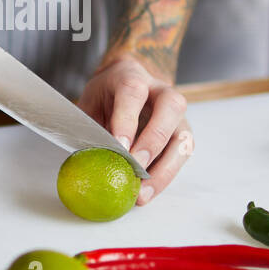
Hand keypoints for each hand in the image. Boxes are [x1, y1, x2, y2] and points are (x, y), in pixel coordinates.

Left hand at [78, 53, 192, 205]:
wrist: (127, 85)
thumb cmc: (106, 98)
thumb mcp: (91, 103)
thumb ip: (90, 127)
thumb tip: (85, 161)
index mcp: (131, 77)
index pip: (132, 91)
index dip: (127, 119)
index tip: (120, 146)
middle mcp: (160, 91)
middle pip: (170, 106)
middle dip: (154, 139)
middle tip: (137, 167)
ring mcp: (177, 113)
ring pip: (183, 134)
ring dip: (165, 167)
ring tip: (143, 192)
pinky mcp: (183, 133)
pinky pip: (182, 155)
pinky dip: (166, 175)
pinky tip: (149, 191)